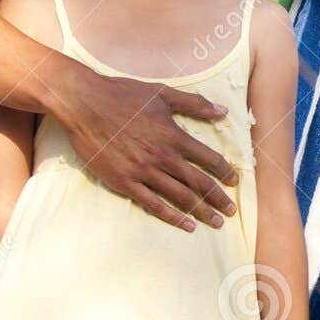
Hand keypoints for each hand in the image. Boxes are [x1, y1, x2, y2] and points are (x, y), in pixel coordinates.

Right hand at [57, 72, 239, 230]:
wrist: (83, 104)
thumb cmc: (122, 95)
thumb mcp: (162, 93)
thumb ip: (194, 103)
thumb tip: (223, 111)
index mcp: (173, 135)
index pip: (209, 158)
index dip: (225, 172)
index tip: (235, 182)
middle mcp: (162, 156)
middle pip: (199, 183)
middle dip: (219, 198)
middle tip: (231, 211)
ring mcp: (143, 171)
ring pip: (180, 197)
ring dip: (201, 211)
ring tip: (216, 223)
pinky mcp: (124, 182)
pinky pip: (153, 205)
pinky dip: (172, 217)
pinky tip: (187, 226)